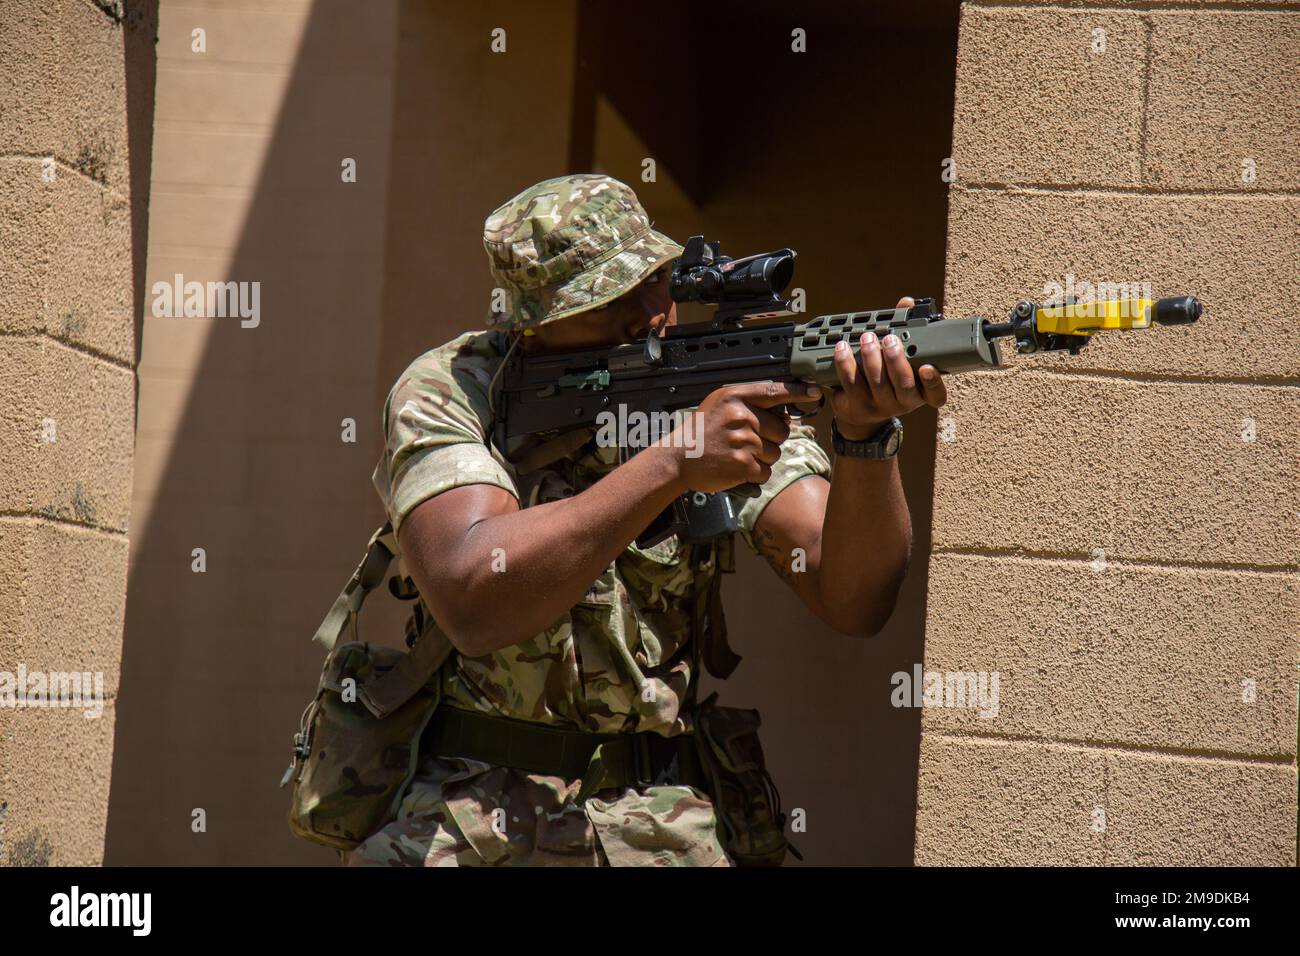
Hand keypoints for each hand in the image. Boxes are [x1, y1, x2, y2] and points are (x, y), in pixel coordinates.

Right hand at [665, 380, 820, 492]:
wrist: (678, 458)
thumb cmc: (701, 432)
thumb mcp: (721, 405)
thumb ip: (749, 402)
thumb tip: (784, 409)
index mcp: (736, 397)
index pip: (775, 391)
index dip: (798, 391)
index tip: (815, 392)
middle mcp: (742, 416)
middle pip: (782, 430)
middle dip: (771, 438)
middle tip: (746, 440)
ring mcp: (744, 441)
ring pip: (775, 453)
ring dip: (762, 458)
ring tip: (738, 454)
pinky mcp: (743, 465)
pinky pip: (765, 471)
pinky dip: (754, 474)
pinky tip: (736, 467)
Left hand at [829, 296, 948, 440]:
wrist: (861, 410)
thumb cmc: (887, 376)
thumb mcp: (901, 356)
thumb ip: (906, 329)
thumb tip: (907, 303)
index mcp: (921, 392)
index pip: (936, 395)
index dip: (934, 382)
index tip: (927, 367)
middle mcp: (904, 403)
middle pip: (904, 385)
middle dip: (896, 360)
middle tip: (890, 339)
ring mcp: (880, 406)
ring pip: (877, 384)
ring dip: (871, 358)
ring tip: (867, 338)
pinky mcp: (857, 405)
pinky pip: (851, 383)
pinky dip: (846, 364)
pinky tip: (842, 348)